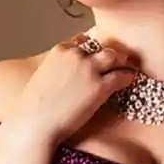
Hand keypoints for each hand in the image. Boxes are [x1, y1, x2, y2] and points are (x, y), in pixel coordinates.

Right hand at [13, 34, 136, 142]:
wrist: (35, 123)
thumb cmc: (33, 107)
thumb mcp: (41, 77)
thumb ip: (55, 69)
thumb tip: (63, 75)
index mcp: (59, 51)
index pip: (81, 41)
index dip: (90, 50)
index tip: (94, 56)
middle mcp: (76, 56)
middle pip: (100, 46)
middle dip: (108, 53)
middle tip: (116, 60)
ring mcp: (89, 70)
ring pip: (114, 56)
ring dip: (121, 61)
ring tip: (126, 66)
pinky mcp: (100, 87)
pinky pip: (121, 76)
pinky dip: (128, 77)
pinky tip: (130, 79)